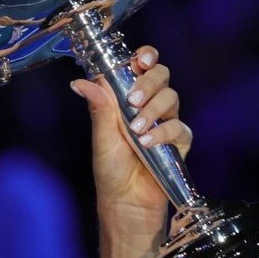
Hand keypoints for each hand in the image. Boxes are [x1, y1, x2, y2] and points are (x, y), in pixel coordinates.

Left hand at [71, 45, 191, 220]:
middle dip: (149, 83)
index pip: (142, 66)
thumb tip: (79, 82)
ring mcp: (166, 121)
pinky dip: (162, 133)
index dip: (145, 57)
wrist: (125, 201)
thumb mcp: (101, 136)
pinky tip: (146, 143)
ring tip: (135, 130)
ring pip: (171, 98)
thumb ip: (99, 107)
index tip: (141, 60)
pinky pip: (179, 127)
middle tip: (132, 101)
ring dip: (153, 110)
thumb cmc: (110, 168)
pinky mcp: (179, 141)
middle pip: (161, 75)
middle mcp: (150, 104)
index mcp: (129, 97)